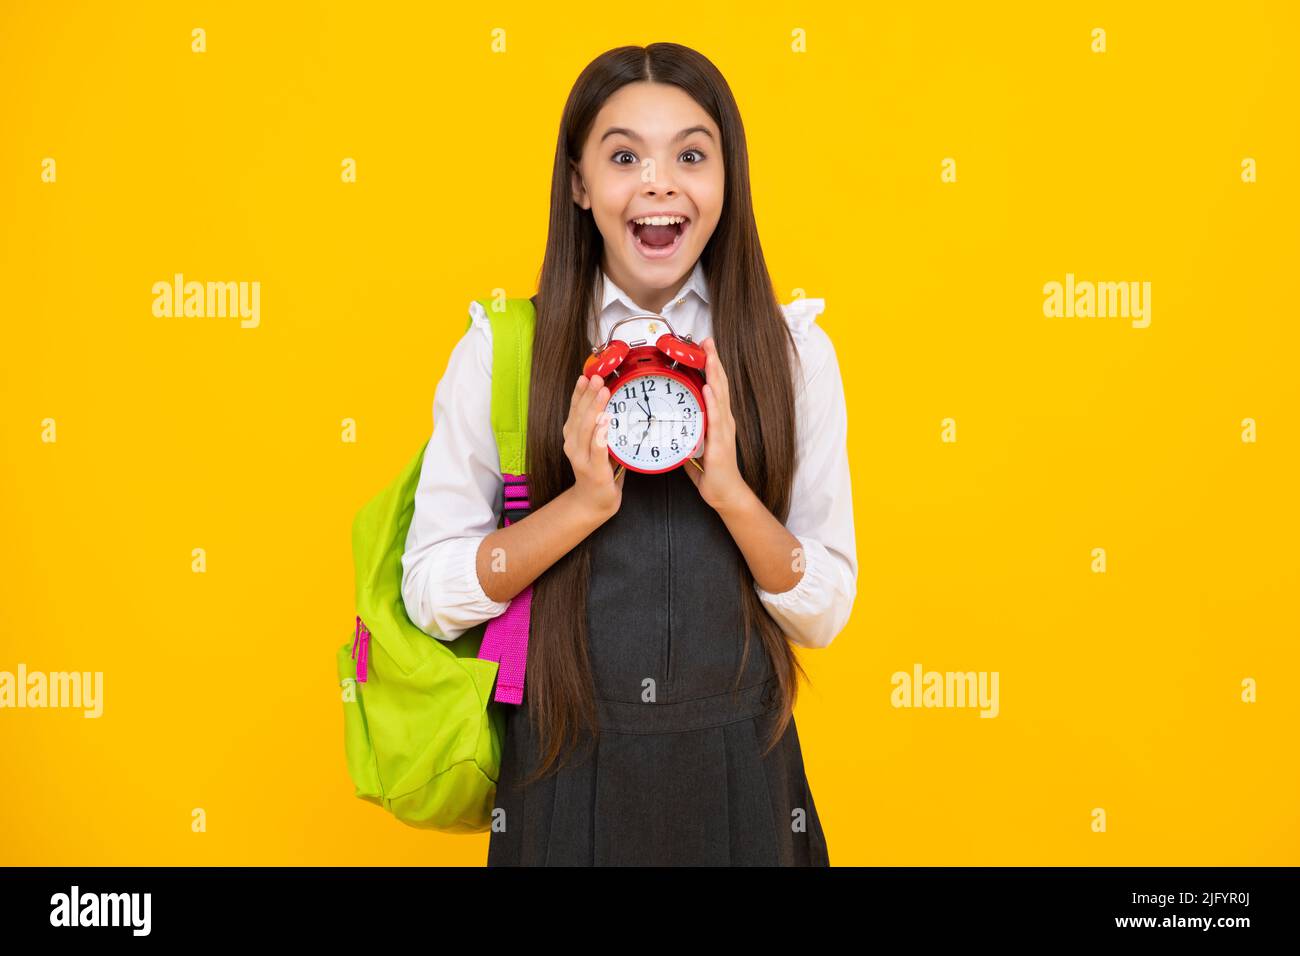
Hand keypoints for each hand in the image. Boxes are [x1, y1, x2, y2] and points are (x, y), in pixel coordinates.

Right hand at [563, 372, 625, 519]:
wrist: (593, 501)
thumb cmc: (597, 469)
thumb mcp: (596, 443)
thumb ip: (600, 425)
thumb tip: (615, 400)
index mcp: (572, 436)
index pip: (574, 409)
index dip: (579, 392)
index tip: (586, 375)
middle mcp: (572, 444)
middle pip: (579, 415)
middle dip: (588, 395)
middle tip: (597, 379)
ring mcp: (581, 457)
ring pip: (586, 428)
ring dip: (595, 409)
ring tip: (603, 392)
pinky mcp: (593, 469)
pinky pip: (597, 449)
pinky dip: (600, 434)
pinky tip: (606, 421)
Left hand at [683, 337, 752, 514]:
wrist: (724, 493)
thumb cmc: (713, 473)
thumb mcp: (696, 447)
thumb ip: (687, 435)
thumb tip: (672, 428)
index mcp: (717, 419)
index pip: (714, 387)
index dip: (711, 366)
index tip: (705, 348)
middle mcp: (723, 420)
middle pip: (719, 384)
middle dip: (713, 361)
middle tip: (707, 341)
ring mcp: (723, 430)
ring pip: (719, 395)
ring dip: (714, 374)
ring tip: (709, 356)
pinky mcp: (720, 442)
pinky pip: (715, 418)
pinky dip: (712, 401)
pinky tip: (708, 388)